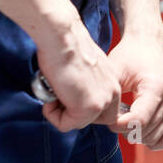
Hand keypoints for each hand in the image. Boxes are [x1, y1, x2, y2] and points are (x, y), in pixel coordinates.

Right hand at [35, 16, 122, 132]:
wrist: (63, 37)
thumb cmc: (66, 48)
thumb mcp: (84, 70)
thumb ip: (86, 86)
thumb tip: (72, 97)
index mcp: (112, 83)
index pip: (103, 110)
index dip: (80, 106)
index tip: (66, 94)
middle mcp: (112, 93)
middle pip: (94, 120)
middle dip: (73, 114)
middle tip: (59, 96)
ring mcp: (101, 102)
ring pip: (77, 123)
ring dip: (60, 113)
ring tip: (53, 92)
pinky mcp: (87, 108)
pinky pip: (65, 125)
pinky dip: (52, 114)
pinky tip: (50, 97)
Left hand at [105, 34, 162, 149]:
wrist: (146, 45)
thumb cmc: (129, 56)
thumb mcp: (114, 71)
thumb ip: (110, 97)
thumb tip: (103, 120)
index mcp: (156, 87)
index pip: (137, 121)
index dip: (117, 125)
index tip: (107, 117)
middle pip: (144, 131)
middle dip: (124, 129)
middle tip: (114, 116)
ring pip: (154, 137)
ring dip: (136, 135)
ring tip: (126, 120)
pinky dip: (156, 141)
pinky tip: (141, 132)